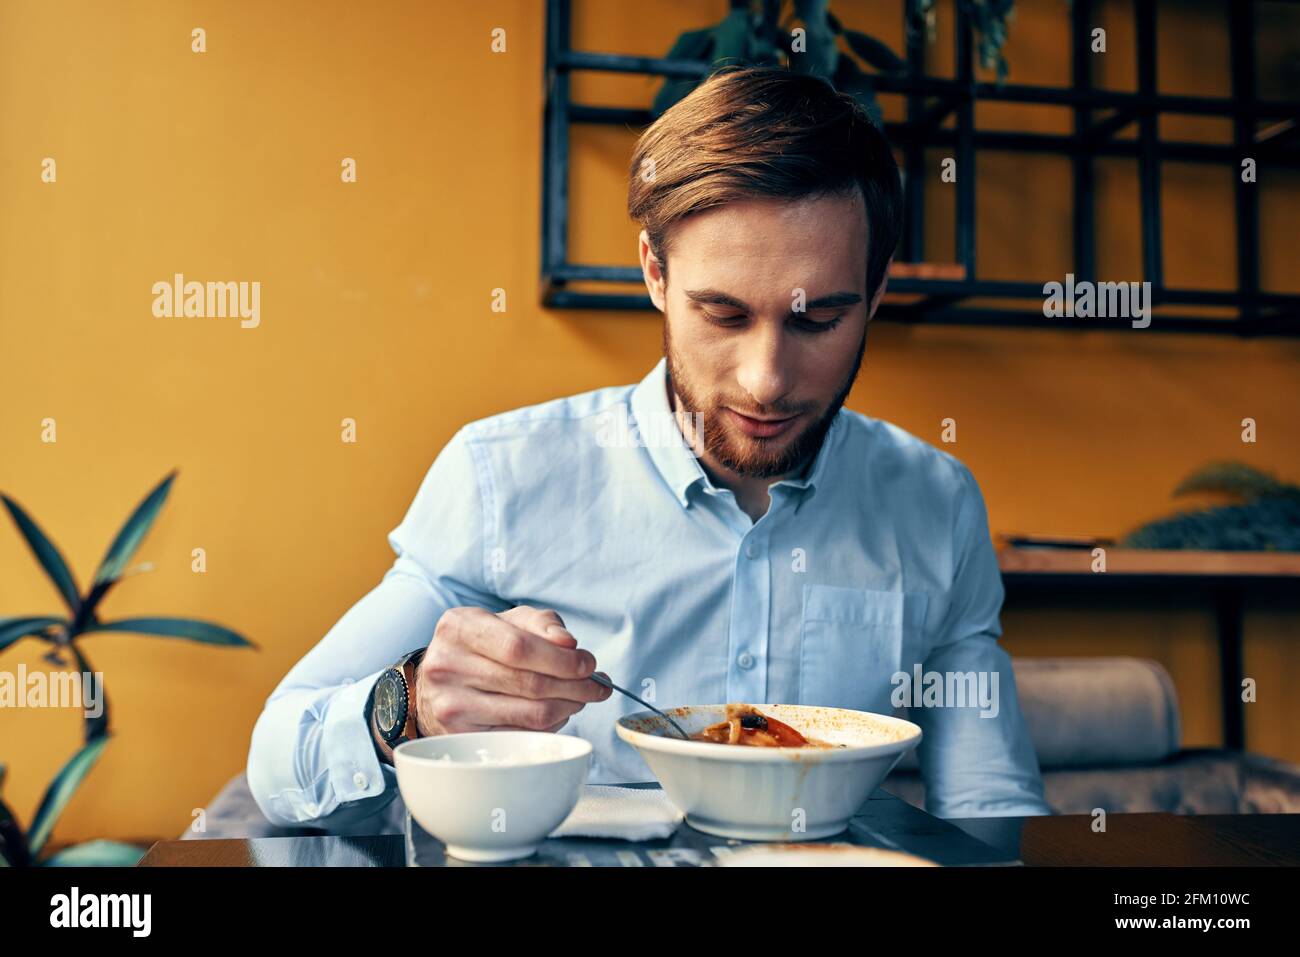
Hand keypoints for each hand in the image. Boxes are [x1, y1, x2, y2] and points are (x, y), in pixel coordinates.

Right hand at [414, 605, 611, 735]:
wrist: (437, 682)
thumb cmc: (481, 646)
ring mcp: (451, 705)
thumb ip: (541, 624)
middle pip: (529, 683)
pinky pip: (523, 734)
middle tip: (597, 685)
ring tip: (582, 697)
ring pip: (531, 713)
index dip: (561, 659)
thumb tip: (569, 644)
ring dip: (569, 706)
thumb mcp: (506, 620)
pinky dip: (551, 724)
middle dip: (575, 685)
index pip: (519, 647)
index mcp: (458, 628)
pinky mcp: (462, 736)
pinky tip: (558, 711)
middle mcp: (447, 666)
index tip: (589, 663)